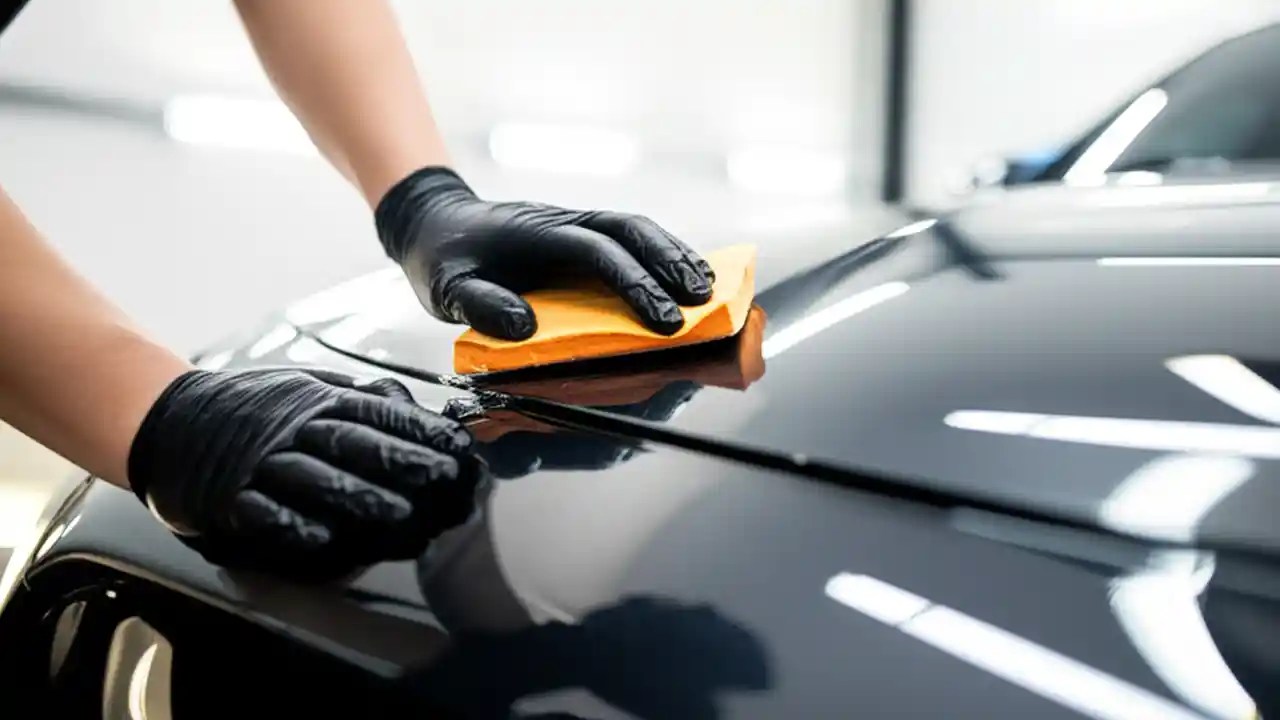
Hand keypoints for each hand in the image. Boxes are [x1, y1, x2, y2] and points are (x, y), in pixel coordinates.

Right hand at [127, 368, 483, 573]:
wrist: (167, 421)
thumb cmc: (250, 410)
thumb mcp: (306, 389)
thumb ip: (357, 399)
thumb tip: (411, 406)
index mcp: (316, 403)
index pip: (376, 413)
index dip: (419, 429)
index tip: (457, 445)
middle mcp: (292, 429)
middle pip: (352, 443)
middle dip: (401, 460)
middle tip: (444, 477)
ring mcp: (260, 463)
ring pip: (314, 478)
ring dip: (359, 496)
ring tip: (401, 513)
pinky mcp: (229, 496)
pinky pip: (262, 511)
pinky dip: (291, 524)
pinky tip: (321, 537)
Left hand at [374, 166, 714, 339]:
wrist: (437, 223)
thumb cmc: (444, 260)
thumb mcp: (446, 289)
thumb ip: (481, 306)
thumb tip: (524, 325)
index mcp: (537, 235)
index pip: (598, 254)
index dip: (635, 285)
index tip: (663, 321)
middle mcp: (565, 223)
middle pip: (631, 231)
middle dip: (672, 264)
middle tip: (705, 302)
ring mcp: (576, 225)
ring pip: (637, 230)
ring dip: (675, 256)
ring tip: (710, 289)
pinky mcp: (581, 236)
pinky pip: (629, 240)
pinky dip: (662, 255)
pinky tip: (684, 277)